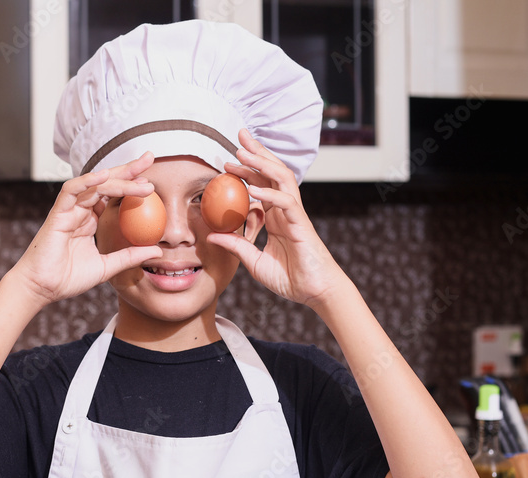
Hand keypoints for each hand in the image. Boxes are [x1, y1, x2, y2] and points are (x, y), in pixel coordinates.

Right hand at [10, 154, 162, 305]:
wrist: (42, 288)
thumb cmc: (68, 279)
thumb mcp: (107, 267)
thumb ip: (129, 256)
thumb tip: (157, 250)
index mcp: (90, 220)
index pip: (113, 196)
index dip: (132, 185)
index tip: (152, 182)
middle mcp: (80, 211)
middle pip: (107, 183)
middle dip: (128, 169)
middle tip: (150, 158)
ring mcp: (69, 210)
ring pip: (95, 185)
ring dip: (118, 179)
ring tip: (141, 177)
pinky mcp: (58, 214)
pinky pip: (71, 191)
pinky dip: (86, 181)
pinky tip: (104, 176)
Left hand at [207, 129, 345, 308]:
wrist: (315, 292)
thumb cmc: (291, 279)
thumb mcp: (254, 262)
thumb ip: (236, 246)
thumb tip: (212, 235)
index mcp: (275, 216)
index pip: (261, 184)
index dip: (246, 169)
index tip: (227, 160)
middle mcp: (285, 210)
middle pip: (272, 172)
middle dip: (257, 152)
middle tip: (239, 136)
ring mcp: (294, 215)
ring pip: (281, 179)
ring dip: (262, 164)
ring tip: (243, 153)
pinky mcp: (301, 225)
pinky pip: (286, 203)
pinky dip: (270, 194)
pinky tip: (253, 189)